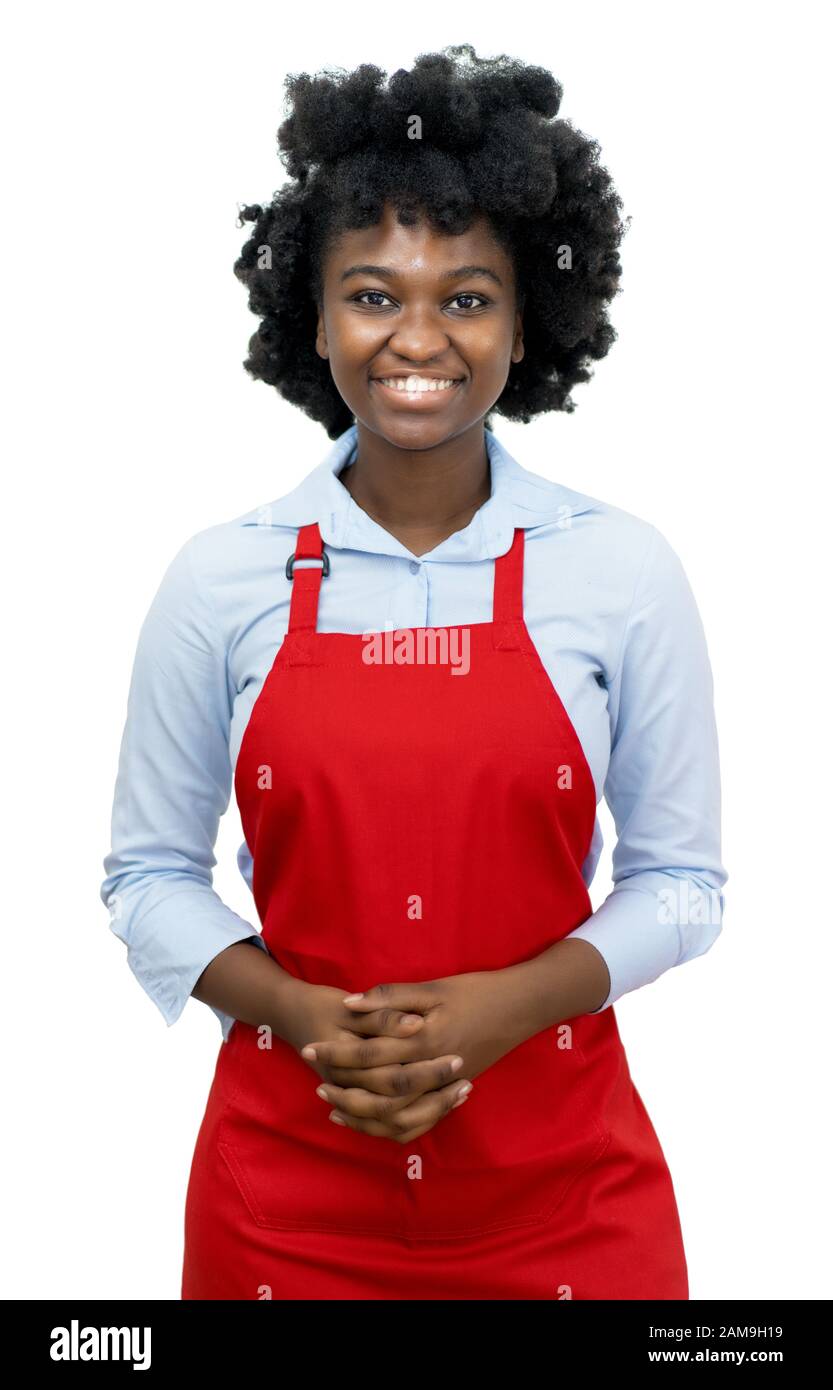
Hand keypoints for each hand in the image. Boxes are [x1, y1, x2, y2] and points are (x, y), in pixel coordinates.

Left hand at [304, 971, 532, 1143]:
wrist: (521, 1007)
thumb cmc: (475, 991)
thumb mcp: (433, 988)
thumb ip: (391, 997)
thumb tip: (350, 1004)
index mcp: (423, 1039)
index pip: (368, 1053)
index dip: (336, 1052)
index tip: (309, 1048)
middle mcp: (432, 1069)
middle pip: (377, 1088)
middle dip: (343, 1085)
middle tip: (315, 1081)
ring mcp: (444, 1086)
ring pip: (396, 1114)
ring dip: (363, 1112)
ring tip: (335, 1104)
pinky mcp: (451, 1093)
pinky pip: (418, 1122)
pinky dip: (392, 1125)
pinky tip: (372, 1118)